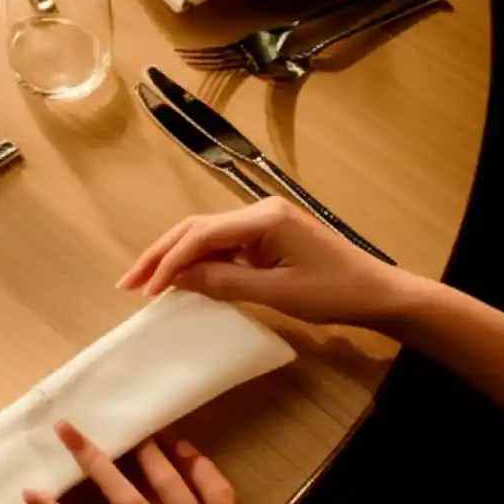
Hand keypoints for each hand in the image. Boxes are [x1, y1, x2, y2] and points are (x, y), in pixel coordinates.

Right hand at [116, 197, 413, 326]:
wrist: (376, 292)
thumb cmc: (333, 293)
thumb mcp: (276, 293)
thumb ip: (224, 283)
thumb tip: (178, 280)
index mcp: (262, 218)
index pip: (201, 236)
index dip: (169, 263)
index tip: (146, 290)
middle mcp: (258, 211)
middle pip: (195, 228)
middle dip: (160, 255)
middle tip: (128, 283)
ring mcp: (262, 221)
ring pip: (204, 235)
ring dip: (174, 258)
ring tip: (144, 282)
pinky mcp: (266, 235)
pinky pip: (222, 245)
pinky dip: (197, 262)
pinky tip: (181, 280)